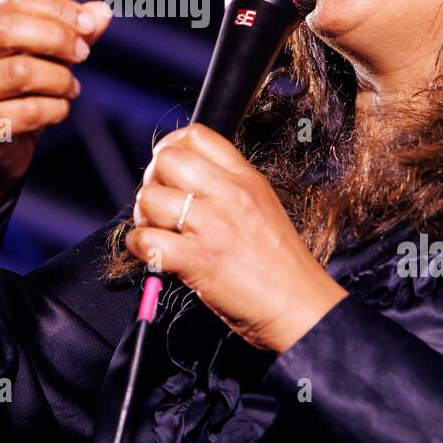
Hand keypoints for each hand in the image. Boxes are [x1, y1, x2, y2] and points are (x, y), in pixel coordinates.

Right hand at [0, 0, 111, 224]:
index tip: (88, 25)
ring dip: (60, 79)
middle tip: (83, 54)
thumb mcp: (48, 57)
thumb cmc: (22, 93)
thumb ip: (73, 33)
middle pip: (6, 28)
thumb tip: (103, 11)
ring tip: (71, 88)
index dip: (57, 7)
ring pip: (19, 72)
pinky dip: (55, 109)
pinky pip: (25, 111)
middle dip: (57, 38)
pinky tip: (59, 110)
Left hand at [126, 123, 347, 353]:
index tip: (167, 169)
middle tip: (160, 205)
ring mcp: (213, 226)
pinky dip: (140, 247)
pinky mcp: (198, 260)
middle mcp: (230, 195)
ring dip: (144, 216)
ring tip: (158, 232)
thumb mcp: (264, 207)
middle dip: (153, 180)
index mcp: (247, 179)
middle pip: (167, 159)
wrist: (302, 308)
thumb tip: (187, 182)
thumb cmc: (283, 266)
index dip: (172, 147)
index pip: (197, 135)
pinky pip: (146, 240)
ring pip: (150, 198)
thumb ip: (229, 189)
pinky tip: (154, 255)